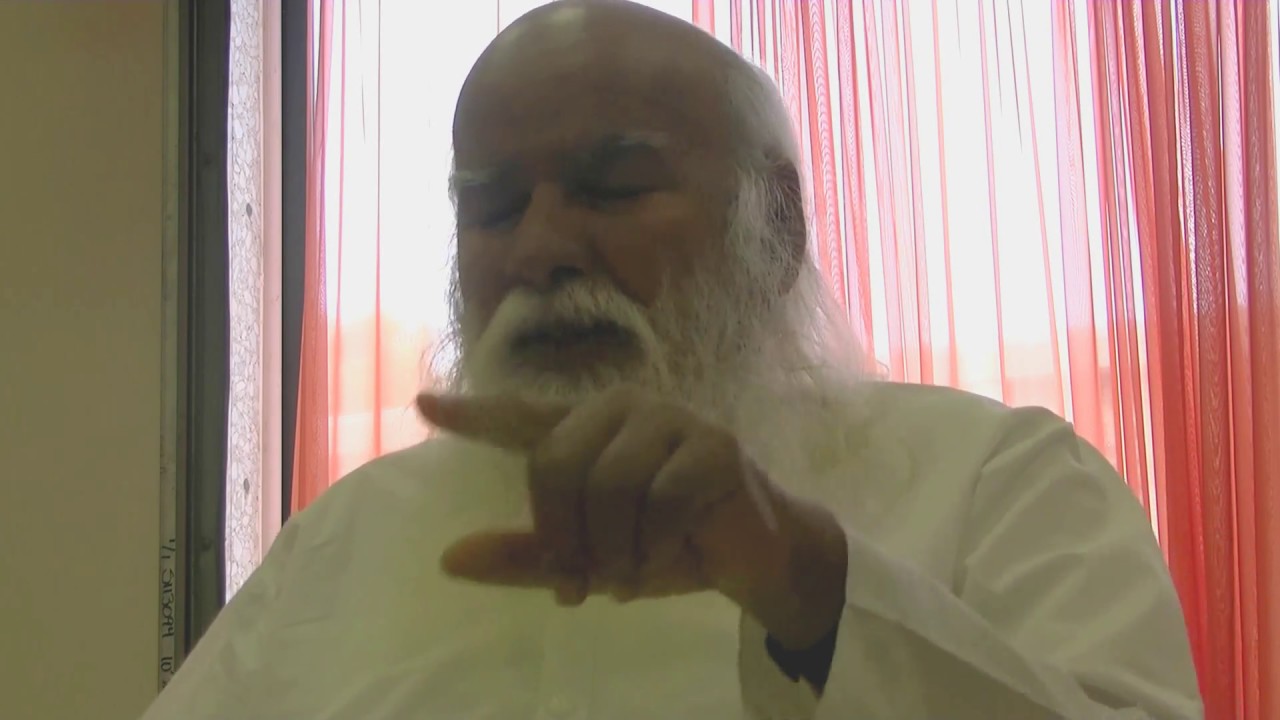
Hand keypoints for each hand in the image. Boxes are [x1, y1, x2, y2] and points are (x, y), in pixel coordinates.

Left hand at [416, 386, 848, 648]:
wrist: (752, 558)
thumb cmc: (664, 546)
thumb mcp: (589, 558)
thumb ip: (526, 557)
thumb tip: (449, 560)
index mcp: (589, 427)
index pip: (523, 417)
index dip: (474, 414)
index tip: (423, 404)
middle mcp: (624, 408)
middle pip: (556, 462)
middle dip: (563, 534)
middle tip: (580, 584)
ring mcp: (672, 419)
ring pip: (608, 484)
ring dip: (613, 549)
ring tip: (626, 576)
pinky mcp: (714, 443)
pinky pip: (661, 499)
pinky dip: (657, 544)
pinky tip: (670, 554)